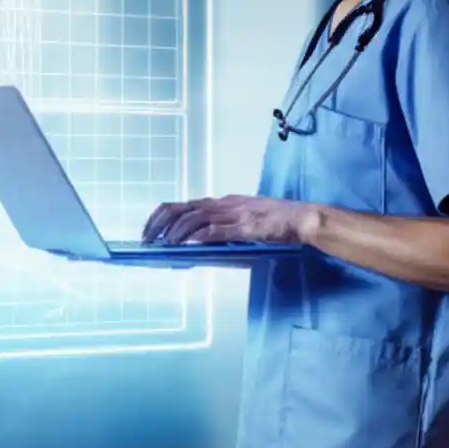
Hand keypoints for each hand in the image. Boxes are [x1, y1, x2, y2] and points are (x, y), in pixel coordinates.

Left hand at [141, 195, 317, 245]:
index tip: (150, 230)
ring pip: (193, 218)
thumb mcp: (245, 218)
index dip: (162, 216)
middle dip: (159, 223)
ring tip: (162, 245)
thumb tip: (201, 241)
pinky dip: (197, 237)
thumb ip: (225, 226)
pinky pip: (215, 230)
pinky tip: (186, 245)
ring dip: (174, 233)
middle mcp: (224, 204)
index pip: (184, 205)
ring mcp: (233, 214)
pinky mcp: (244, 227)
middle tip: (146, 239)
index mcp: (223, 202)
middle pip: (181, 208)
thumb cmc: (277, 221)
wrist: (302, 217)